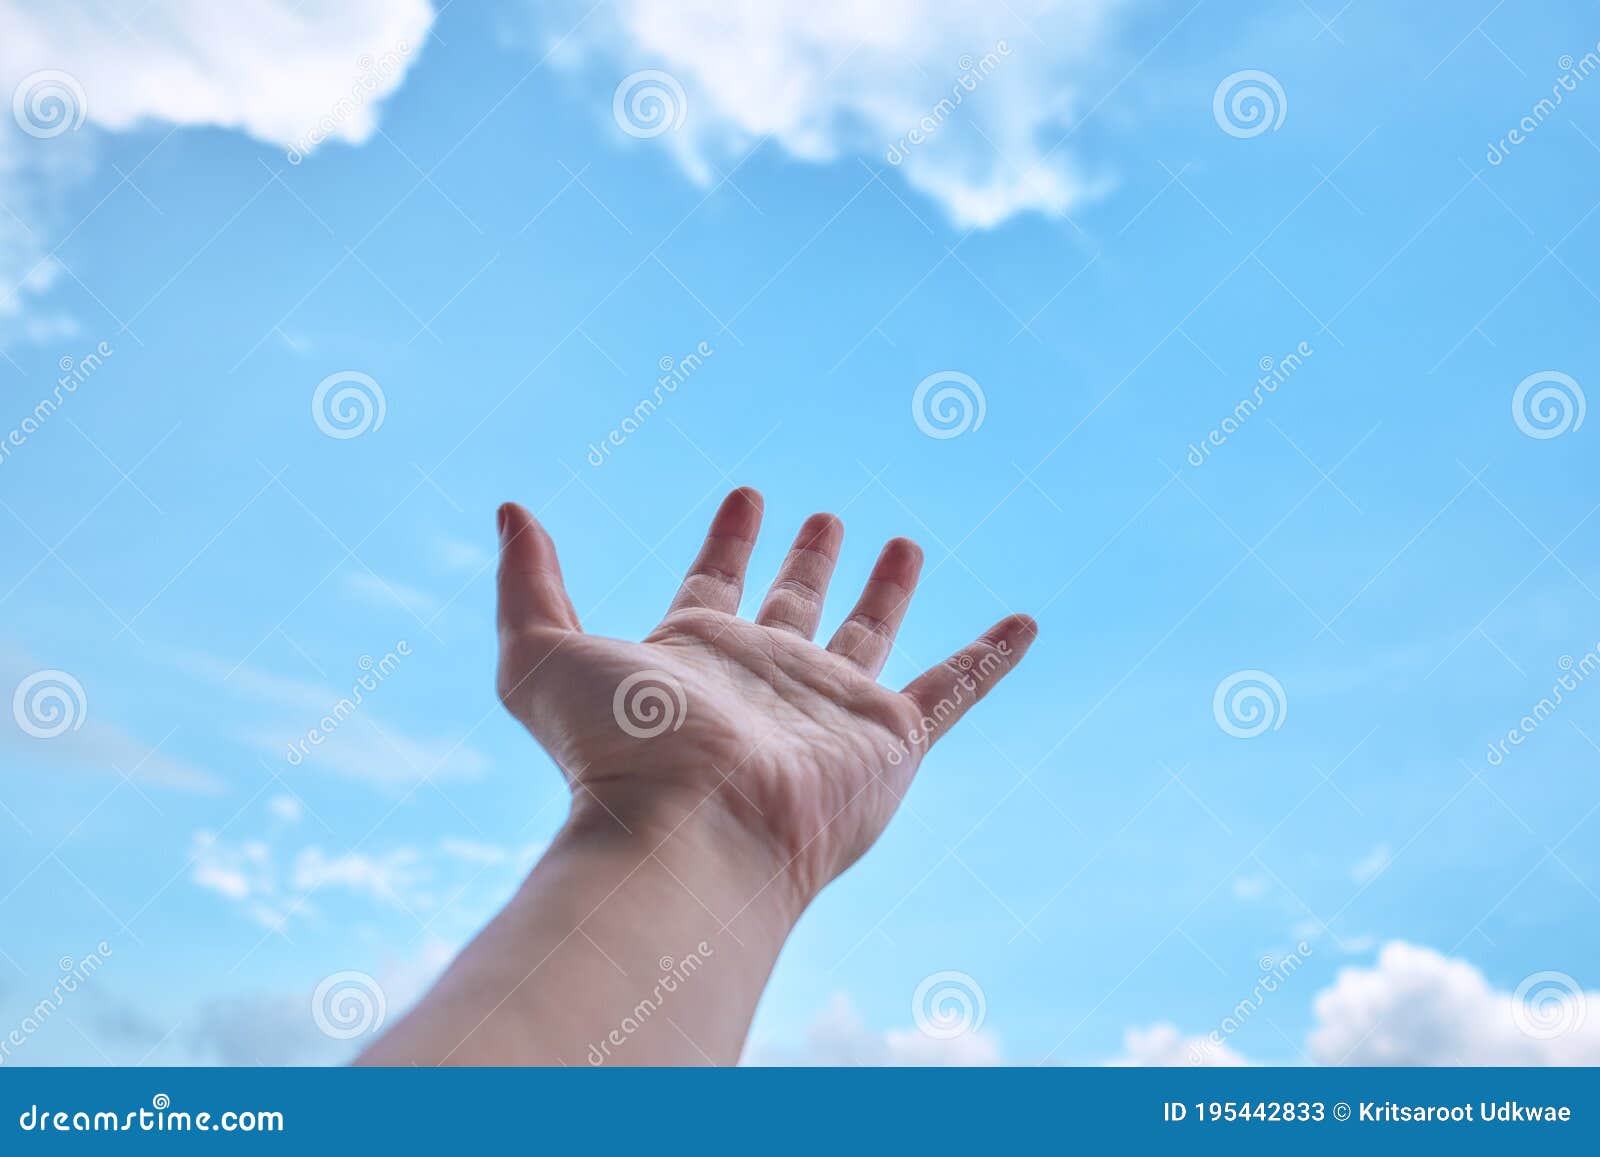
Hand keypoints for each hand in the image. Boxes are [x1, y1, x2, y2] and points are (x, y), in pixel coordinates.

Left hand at [494, 487, 1037, 908]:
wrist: (690, 831)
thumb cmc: (616, 751)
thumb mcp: (542, 656)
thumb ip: (528, 583)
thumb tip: (511, 510)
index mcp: (695, 656)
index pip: (717, 582)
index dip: (731, 539)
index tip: (747, 495)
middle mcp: (766, 679)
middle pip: (795, 607)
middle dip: (808, 559)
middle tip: (823, 517)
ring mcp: (831, 709)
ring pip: (870, 637)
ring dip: (886, 593)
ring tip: (904, 543)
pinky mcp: (891, 739)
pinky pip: (958, 688)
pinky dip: (992, 658)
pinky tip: (1024, 623)